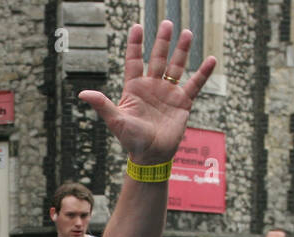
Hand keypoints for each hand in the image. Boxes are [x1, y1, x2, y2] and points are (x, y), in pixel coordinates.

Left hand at [77, 21, 216, 166]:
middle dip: (162, 41)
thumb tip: (82, 93)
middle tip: (166, 23)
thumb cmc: (131, 140)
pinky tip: (211, 60)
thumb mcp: (116, 121)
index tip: (136, 27)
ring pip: (176, 66)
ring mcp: (168, 93)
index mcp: (134, 89)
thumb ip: (102, 105)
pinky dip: (203, 73)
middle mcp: (152, 86)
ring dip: (182, 50)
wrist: (151, 156)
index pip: (134, 61)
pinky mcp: (182, 102)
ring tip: (187, 33)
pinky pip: (195, 84)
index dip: (135, 45)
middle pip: (157, 58)